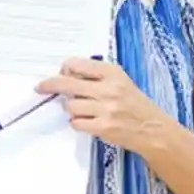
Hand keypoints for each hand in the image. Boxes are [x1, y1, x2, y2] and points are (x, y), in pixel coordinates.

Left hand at [36, 56, 169, 154]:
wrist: (153, 129)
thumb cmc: (135, 104)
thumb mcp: (120, 81)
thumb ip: (96, 76)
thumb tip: (66, 74)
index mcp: (112, 73)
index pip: (76, 64)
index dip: (64, 69)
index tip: (60, 73)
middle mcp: (108, 89)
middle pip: (66, 83)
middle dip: (50, 85)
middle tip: (40, 87)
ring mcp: (105, 109)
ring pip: (70, 105)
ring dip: (71, 109)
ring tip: (84, 110)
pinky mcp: (103, 127)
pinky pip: (76, 123)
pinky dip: (77, 123)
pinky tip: (87, 122)